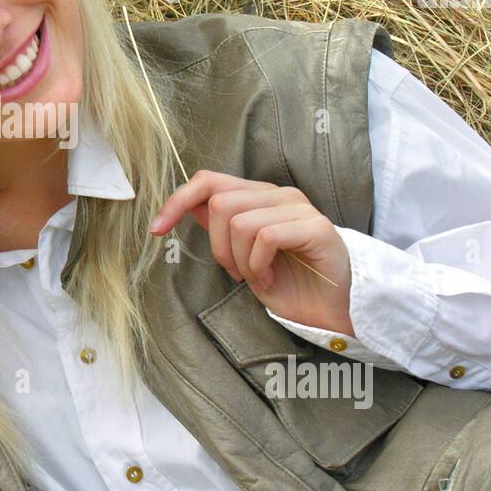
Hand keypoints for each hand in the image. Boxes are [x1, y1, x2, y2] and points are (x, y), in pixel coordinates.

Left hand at [149, 170, 354, 336]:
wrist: (333, 309)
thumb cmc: (290, 283)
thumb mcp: (243, 256)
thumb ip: (221, 227)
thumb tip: (188, 205)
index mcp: (258, 197)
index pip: (208, 180)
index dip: (177, 201)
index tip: (156, 230)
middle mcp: (278, 195)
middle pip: (219, 203)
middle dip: (217, 247)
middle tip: (235, 273)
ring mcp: (298, 208)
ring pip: (239, 221)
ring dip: (240, 262)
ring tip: (257, 278)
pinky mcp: (315, 227)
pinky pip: (266, 237)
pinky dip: (258, 267)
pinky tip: (269, 281)